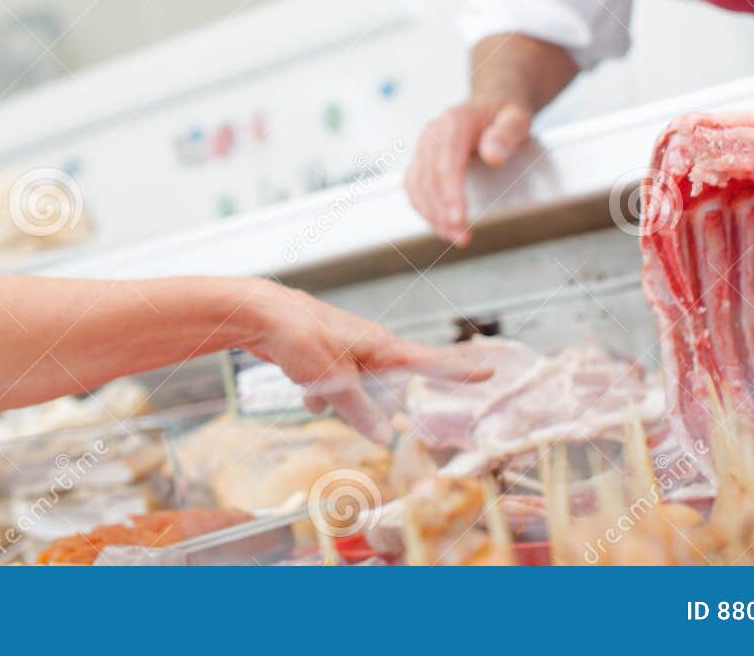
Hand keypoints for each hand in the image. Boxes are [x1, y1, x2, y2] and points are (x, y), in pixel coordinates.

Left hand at [240, 285, 491, 441]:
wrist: (263, 315)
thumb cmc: (301, 336)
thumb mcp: (334, 381)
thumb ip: (360, 411)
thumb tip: (385, 437)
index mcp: (383, 348)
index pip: (430, 362)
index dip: (460, 371)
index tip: (490, 371)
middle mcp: (373, 350)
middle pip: (388, 393)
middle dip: (366, 406)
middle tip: (339, 392)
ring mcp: (353, 355)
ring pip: (359, 395)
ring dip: (338, 401)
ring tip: (314, 384)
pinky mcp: (334, 360)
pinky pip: (338, 389)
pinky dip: (322, 393)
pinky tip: (303, 386)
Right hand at [404, 98, 532, 243]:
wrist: (492, 103)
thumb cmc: (504, 113)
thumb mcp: (517, 118)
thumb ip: (507, 134)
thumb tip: (492, 155)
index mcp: (454, 122)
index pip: (446, 164)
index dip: (450, 194)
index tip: (460, 217)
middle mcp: (432, 133)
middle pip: (429, 179)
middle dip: (443, 212)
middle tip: (462, 236)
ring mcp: (424, 146)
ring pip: (417, 186)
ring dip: (431, 215)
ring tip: (453, 236)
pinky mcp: (422, 158)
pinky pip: (414, 186)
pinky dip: (423, 208)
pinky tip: (438, 224)